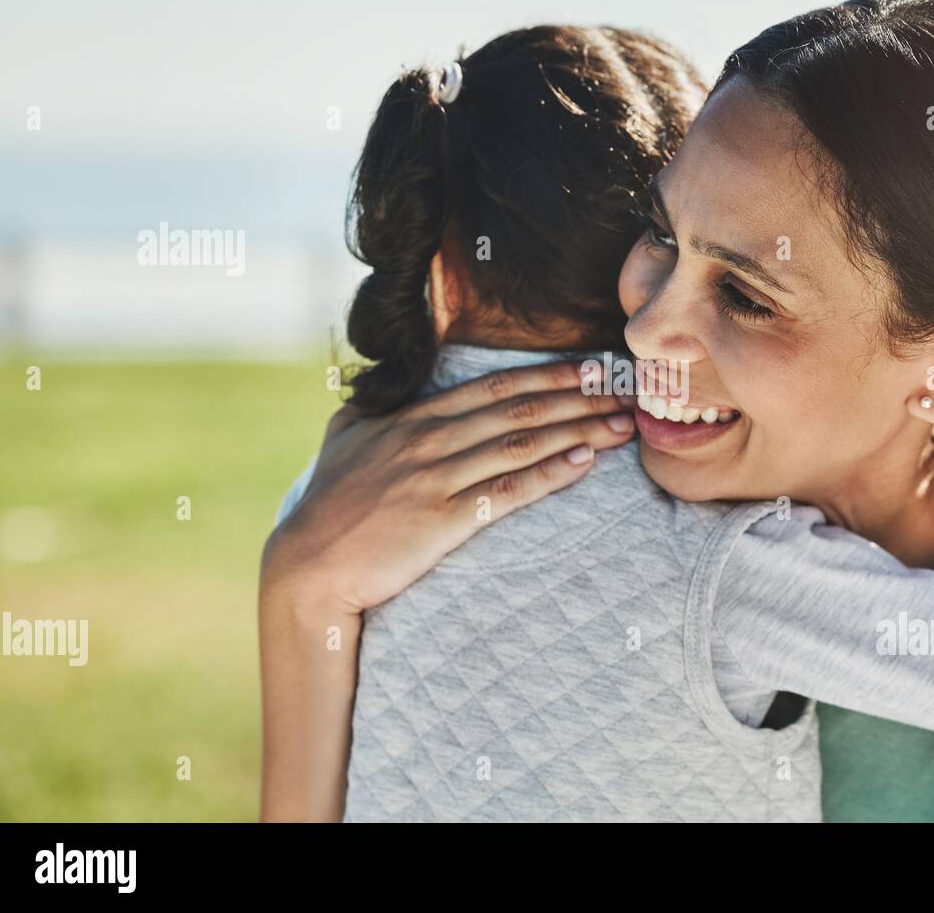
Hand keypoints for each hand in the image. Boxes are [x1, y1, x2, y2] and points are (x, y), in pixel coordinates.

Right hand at [260, 360, 634, 614]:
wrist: (307, 565)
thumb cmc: (326, 506)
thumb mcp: (341, 441)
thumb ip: (370, 412)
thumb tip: (383, 394)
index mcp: (414, 418)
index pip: (495, 386)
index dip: (549, 375)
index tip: (591, 368)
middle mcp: (431, 440)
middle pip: (520, 409)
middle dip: (580, 397)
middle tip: (626, 390)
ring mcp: (437, 478)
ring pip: (522, 443)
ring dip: (579, 430)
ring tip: (622, 425)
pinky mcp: (443, 520)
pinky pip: (508, 491)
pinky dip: (550, 473)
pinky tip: (584, 462)